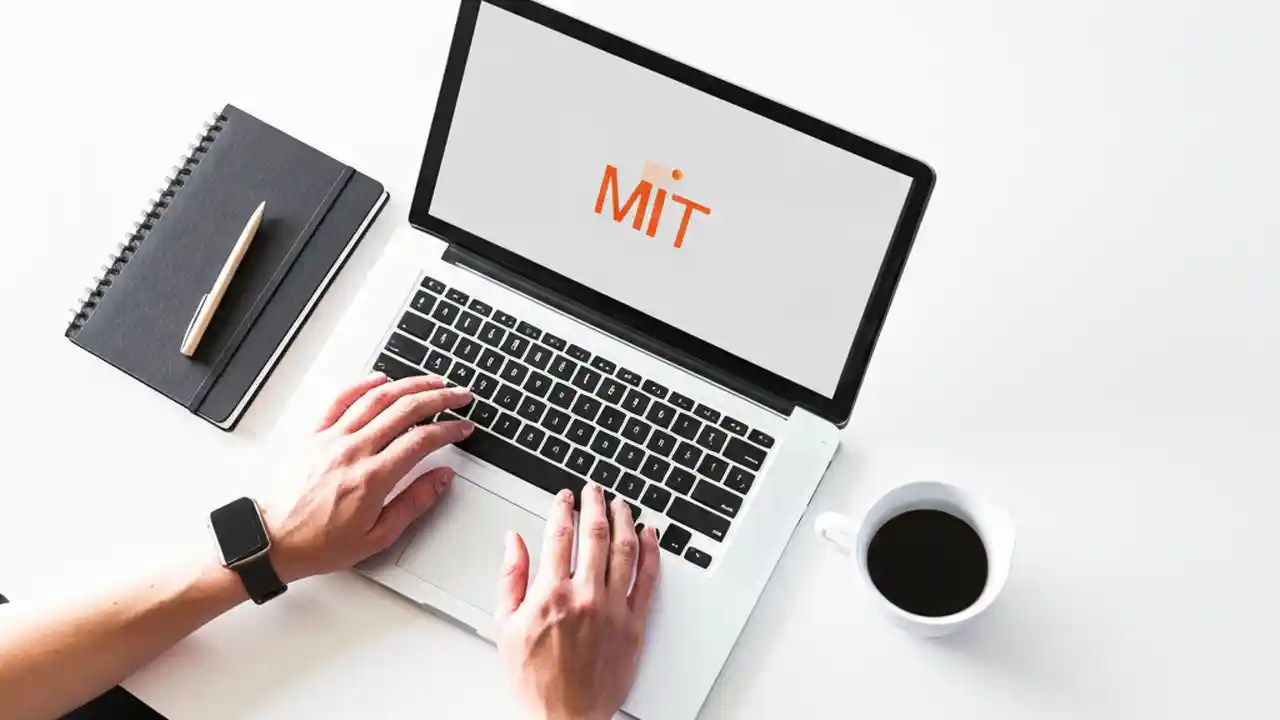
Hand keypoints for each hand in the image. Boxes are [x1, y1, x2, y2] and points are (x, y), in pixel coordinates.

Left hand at [263, 372, 473, 582]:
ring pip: (377, 398)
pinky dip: (362, 384)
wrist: (274, 541)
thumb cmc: (320, 543)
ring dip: (409, 385)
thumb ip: (414, 502)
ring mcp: (332, 438)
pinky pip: (341, 399)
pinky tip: (380, 379)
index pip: (421, 440)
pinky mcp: (315, 434)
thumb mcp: (377, 536)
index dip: (449, 429)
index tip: (462, 427)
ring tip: (431, 382)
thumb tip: (442, 478)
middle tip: (458, 396)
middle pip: (405, 410)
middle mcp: (354, 451)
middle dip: (439, 398)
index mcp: (372, 478)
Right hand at [495, 486, 659, 719]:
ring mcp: (614, 608)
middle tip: (595, 490)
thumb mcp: (505, 627)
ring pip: (625, 549)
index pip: (560, 534)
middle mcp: (586, 595)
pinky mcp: (635, 624)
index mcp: (552, 593)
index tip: (564, 497)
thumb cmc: (535, 680)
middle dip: (595, 503)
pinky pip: (649, 579)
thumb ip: (511, 578)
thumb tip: (513, 542)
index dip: (563, 507)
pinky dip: (652, 552)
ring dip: (624, 519)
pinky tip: (650, 535)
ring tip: (621, 504)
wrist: (565, 718)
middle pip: (595, 533)